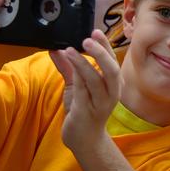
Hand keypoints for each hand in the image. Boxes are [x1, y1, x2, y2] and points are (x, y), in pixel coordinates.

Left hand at [50, 30, 120, 151]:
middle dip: (101, 53)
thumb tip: (56, 48)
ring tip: (70, 49)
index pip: (112, 61)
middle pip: (112, 70)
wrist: (83, 139)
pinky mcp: (87, 110)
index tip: (95, 31)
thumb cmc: (83, 111)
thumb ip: (68, 67)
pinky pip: (83, 90)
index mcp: (113, 84)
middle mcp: (111, 93)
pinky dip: (75, 75)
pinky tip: (66, 63)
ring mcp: (101, 103)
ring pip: (97, 80)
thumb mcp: (76, 86)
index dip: (105, 46)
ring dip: (83, 63)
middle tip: (87, 39)